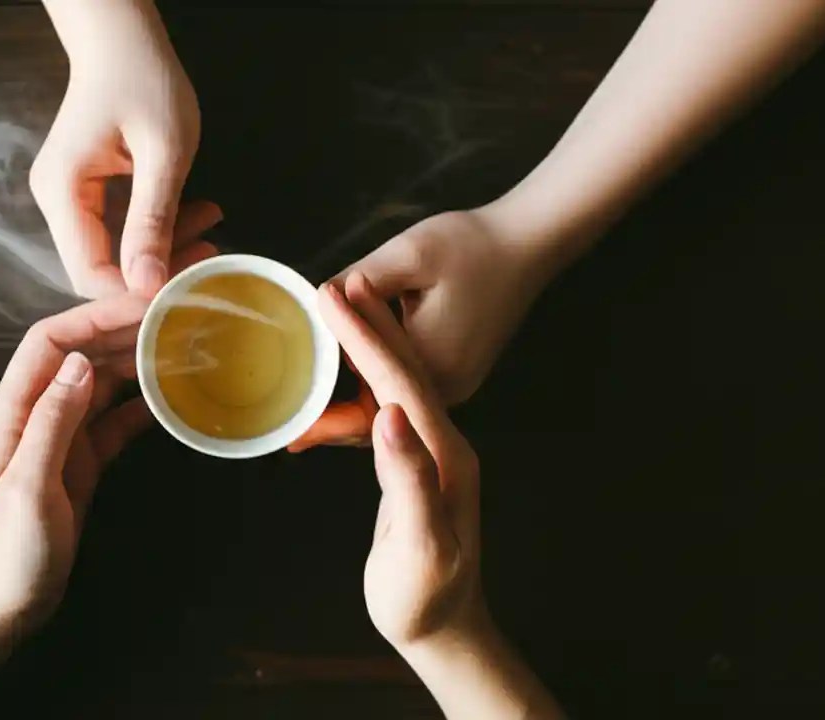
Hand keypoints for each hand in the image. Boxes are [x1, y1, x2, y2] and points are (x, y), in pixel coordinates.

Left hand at [0, 223, 217, 640]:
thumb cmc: (3, 557)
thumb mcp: (28, 488)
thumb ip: (52, 423)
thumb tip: (81, 363)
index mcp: (10, 414)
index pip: (49, 343)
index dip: (92, 316)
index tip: (141, 303)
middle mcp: (32, 417)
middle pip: (78, 356)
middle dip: (121, 331)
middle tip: (174, 319)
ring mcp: (56, 441)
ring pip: (98, 386)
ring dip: (134, 364)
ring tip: (180, 348)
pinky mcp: (77, 466)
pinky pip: (111, 424)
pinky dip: (139, 407)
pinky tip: (170, 397)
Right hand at [33, 0, 201, 298]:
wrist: (124, 40)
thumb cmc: (144, 81)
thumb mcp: (163, 152)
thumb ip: (154, 219)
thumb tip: (148, 286)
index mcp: (62, 192)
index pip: (89, 275)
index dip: (134, 293)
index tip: (185, 287)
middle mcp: (54, 201)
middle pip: (100, 268)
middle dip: (156, 270)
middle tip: (210, 252)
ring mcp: (68, 198)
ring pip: (115, 251)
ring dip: (165, 247)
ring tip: (213, 227)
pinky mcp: (87, 193)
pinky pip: (120, 230)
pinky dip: (158, 228)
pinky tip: (196, 215)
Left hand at [292, 207, 546, 449]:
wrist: (530, 243)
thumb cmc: (472, 244)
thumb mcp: (407, 255)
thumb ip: (357, 281)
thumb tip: (317, 300)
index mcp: (433, 366)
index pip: (370, 406)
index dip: (328, 422)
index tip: (294, 435)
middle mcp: (448, 387)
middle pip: (382, 418)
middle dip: (337, 423)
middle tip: (293, 435)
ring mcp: (457, 383)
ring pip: (397, 408)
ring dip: (357, 408)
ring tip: (312, 417)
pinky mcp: (460, 372)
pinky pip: (411, 394)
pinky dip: (380, 392)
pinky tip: (352, 386)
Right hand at [318, 274, 563, 719]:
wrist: (445, 630)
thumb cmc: (425, 597)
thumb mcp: (420, 544)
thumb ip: (409, 480)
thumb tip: (390, 417)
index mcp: (446, 455)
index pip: (401, 382)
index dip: (368, 338)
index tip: (335, 297)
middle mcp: (444, 446)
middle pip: (402, 373)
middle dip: (368, 326)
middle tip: (331, 284)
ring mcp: (432, 456)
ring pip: (396, 386)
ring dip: (367, 347)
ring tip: (338, 312)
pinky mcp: (417, 469)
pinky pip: (388, 410)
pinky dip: (363, 382)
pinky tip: (345, 374)